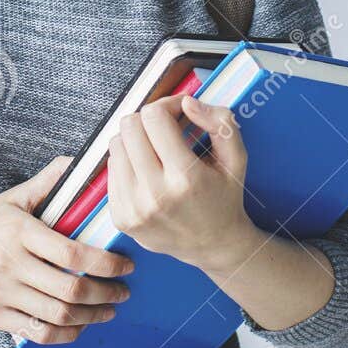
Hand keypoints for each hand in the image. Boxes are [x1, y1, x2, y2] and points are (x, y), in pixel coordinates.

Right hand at [0, 155, 134, 345]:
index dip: (106, 264)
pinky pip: (36, 332)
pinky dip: (63, 334)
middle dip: (105, 294)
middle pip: (69, 290)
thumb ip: (46, 183)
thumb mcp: (11, 199)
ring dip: (91, 317)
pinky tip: (78, 327)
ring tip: (108, 310)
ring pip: (57, 314)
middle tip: (123, 291)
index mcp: (20, 232)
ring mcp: (2, 292)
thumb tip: (77, 161)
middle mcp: (11, 264)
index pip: (73, 254)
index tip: (126, 266)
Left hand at [106, 94, 260, 269]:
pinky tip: (147, 172)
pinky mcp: (121, 218)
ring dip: (134, 140)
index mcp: (186, 177)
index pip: (154, 117)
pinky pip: (111, 170)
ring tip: (155, 151)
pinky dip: (127, 163)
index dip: (166, 105)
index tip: (178, 112)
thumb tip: (187, 102)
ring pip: (116, 145)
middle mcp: (155, 194)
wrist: (213, 245)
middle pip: (129, 127)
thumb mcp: (236, 159)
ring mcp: (134, 209)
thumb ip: (220, 122)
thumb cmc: (224, 197)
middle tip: (165, 130)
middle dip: (148, 120)